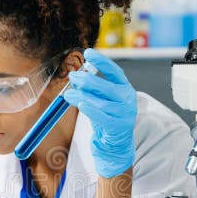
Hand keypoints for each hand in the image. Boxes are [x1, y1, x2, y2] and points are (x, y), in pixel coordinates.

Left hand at [63, 48, 136, 177]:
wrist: (116, 144)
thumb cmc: (106, 117)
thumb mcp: (100, 99)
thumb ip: (90, 89)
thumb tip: (75, 77)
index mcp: (125, 88)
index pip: (115, 71)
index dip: (102, 61)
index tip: (88, 53)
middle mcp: (128, 99)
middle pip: (106, 86)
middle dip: (87, 80)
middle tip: (72, 76)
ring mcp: (125, 113)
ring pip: (101, 102)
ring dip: (82, 96)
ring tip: (68, 94)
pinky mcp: (119, 127)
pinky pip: (102, 117)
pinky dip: (90, 110)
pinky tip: (81, 104)